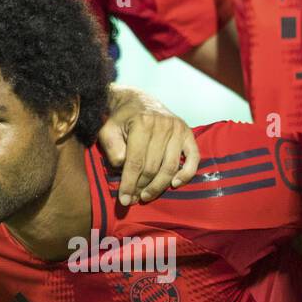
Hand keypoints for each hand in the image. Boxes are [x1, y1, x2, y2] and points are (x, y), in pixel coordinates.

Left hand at [97, 85, 200, 205]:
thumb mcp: (107, 131)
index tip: (124, 201)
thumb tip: (124, 168)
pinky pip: (194, 157)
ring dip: (159, 186)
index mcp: (142, 123)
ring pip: (171, 166)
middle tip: (133, 199)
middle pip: (153, 167)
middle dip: (141, 187)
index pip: (135, 162)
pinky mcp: (188, 133)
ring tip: (146, 196)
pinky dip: (187, 173)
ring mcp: (178, 129)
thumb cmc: (119, 120)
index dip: (129, 184)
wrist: (136, 101)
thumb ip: (112, 149)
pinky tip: (175, 184)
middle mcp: (163, 125)